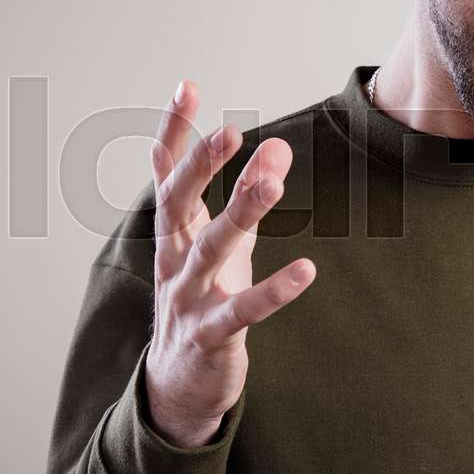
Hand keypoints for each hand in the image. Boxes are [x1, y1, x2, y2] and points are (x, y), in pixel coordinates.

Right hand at [142, 80, 316, 446]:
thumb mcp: (224, 243)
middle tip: (231, 131)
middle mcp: (172, 260)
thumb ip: (248, 193)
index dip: (174, 132)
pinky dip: (273, 291)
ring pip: (210, 251)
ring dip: (240, 214)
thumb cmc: (203, 299)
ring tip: (272, 183)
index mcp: (173, 232)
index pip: (167, 173)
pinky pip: (243, 311)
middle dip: (201, 167)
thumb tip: (279, 146)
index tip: (187, 89)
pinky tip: (306, 271)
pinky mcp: (212, 336)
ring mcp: (188, 299)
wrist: (177, 384)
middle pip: (178, 205)